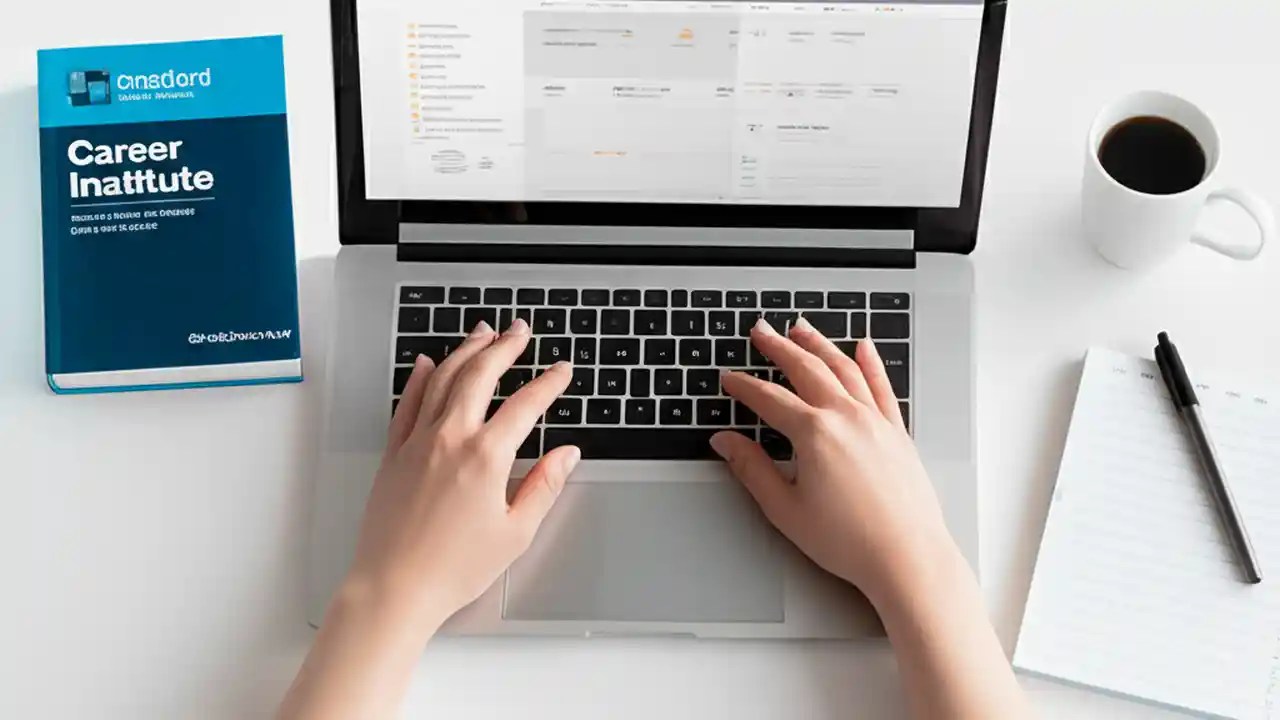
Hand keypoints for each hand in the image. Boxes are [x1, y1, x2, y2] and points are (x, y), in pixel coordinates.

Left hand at [346, 319, 579, 630]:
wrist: (394, 588)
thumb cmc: (453, 569)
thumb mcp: (515, 532)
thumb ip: (544, 486)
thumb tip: (566, 455)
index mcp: (485, 457)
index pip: (526, 405)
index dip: (548, 383)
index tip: (561, 371)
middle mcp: (450, 439)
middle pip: (480, 375)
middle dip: (504, 347)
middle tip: (519, 331)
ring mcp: (417, 442)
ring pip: (442, 379)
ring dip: (465, 351)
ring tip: (482, 333)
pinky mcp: (393, 454)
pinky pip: (406, 403)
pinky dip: (418, 378)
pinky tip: (425, 363)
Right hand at [711, 318, 958, 606]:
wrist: (907, 557)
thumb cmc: (850, 541)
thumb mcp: (785, 509)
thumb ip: (752, 469)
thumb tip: (726, 443)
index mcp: (815, 434)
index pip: (768, 399)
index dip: (743, 386)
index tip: (729, 379)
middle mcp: (846, 417)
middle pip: (805, 369)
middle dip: (779, 347)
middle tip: (761, 331)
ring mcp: (875, 421)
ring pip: (843, 367)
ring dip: (819, 344)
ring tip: (801, 328)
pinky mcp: (897, 432)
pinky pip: (881, 385)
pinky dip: (870, 362)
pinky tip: (864, 347)